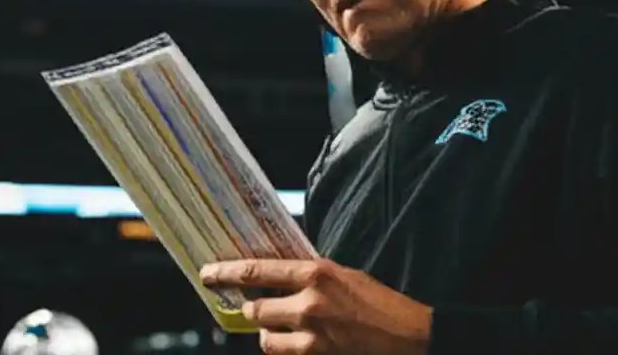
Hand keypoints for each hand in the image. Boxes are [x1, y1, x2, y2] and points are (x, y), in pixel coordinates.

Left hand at [200, 258, 431, 354]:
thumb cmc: (381, 304)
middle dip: (253, 310)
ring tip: (282, 330)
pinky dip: (286, 350)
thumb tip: (281, 274)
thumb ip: (313, 276)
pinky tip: (300, 344)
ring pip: (265, 338)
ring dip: (269, 334)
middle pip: (256, 308)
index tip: (207, 273)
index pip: (258, 271)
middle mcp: (309, 303)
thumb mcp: (346, 276)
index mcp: (317, 273)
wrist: (410, 338)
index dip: (227, 273)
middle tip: (256, 308)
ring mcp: (312, 336)